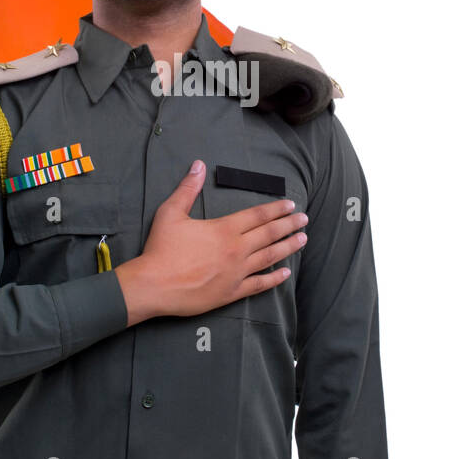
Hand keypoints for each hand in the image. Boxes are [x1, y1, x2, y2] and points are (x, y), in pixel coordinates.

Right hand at [115, 160, 307, 325]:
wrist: (154, 285)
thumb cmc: (161, 249)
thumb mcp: (170, 212)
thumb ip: (187, 189)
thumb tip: (198, 165)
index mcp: (225, 229)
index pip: (257, 215)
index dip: (275, 209)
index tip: (290, 205)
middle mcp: (236, 250)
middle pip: (269, 234)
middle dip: (288, 225)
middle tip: (304, 219)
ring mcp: (236, 272)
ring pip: (269, 257)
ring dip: (288, 247)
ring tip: (302, 240)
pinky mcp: (231, 292)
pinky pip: (259, 285)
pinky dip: (274, 279)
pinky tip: (285, 274)